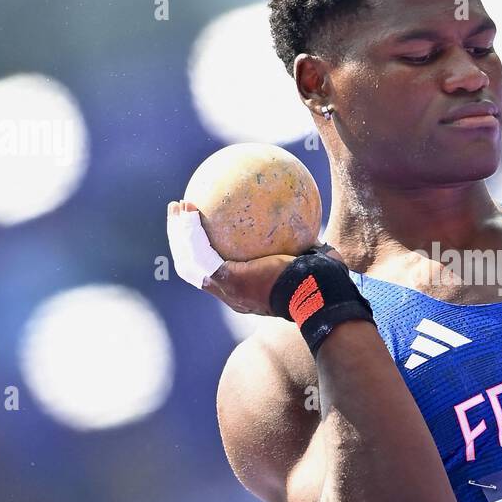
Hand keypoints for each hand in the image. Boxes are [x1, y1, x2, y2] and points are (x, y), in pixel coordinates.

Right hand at [166, 200, 344, 316]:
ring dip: (179, 233)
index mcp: (248, 291)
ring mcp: (226, 289)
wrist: (321, 294)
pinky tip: (189, 210)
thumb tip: (306, 221)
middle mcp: (232, 294)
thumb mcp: (311, 258)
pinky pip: (200, 249)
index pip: (218, 272)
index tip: (204, 230)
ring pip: (189, 259)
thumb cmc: (325, 279)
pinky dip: (190, 230)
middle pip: (195, 268)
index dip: (205, 253)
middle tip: (182, 216)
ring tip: (176, 208)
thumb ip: (300, 244)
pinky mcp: (226, 278)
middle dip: (184, 242)